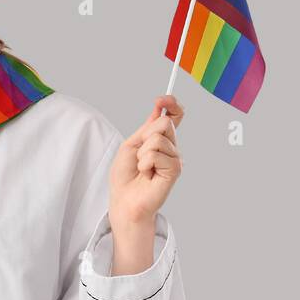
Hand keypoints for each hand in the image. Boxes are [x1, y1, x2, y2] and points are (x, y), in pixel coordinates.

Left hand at [108, 95, 184, 230]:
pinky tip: (147, 174)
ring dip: (142, 153)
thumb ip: (147, 127)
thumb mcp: (131, 144)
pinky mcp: (175, 170)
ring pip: (158, 138)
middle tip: (139, 155)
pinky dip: (145, 162)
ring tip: (142, 168)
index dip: (171, 104)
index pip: (174, 116)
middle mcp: (171, 147)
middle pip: (165, 123)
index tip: (162, 99)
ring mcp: (174, 158)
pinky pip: (157, 153)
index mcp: (160, 140)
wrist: (124, 200)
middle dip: (146, 136)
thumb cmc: (125, 176)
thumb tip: (160, 107)